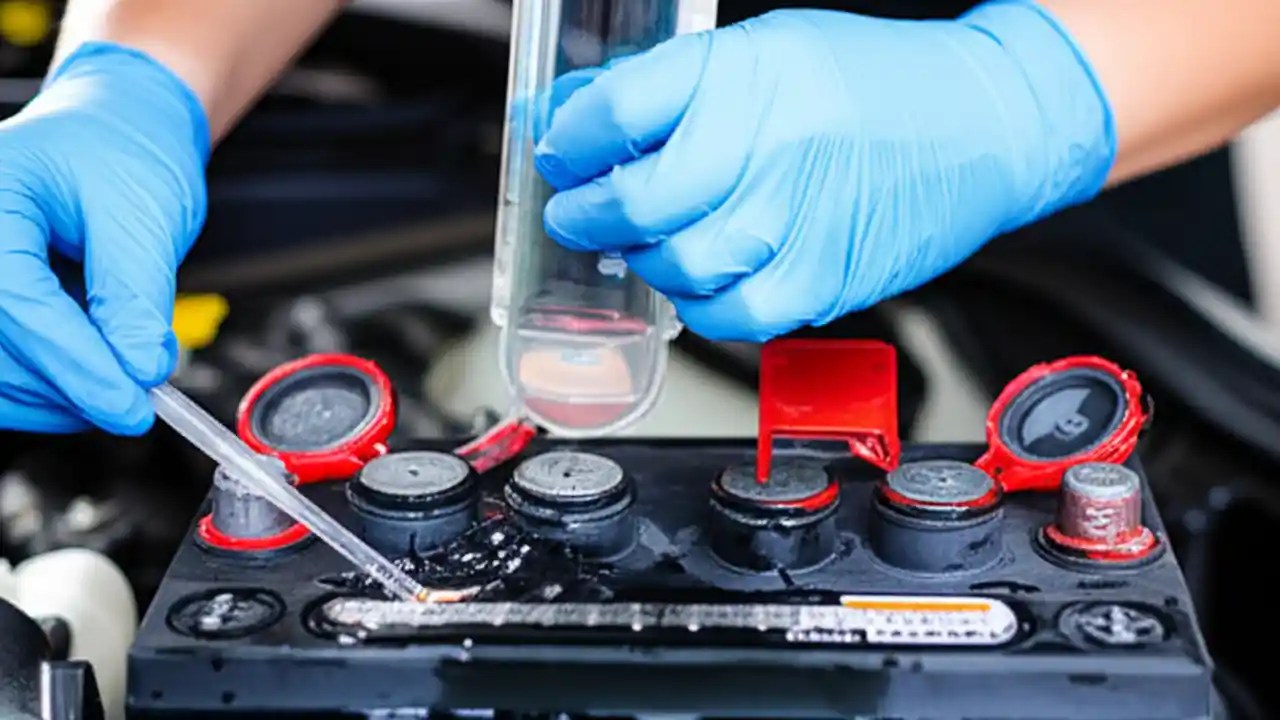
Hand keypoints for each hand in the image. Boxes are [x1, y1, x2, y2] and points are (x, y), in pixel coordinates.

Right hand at [0, 42, 208, 433]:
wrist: (116, 130)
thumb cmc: (123, 150)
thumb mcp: (142, 215)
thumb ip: (135, 296)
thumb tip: (139, 368)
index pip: (16, 302)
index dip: (75, 363)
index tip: (129, 404)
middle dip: (70, 385)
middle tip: (137, 403)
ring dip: (59, 395)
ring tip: (122, 383)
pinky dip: (46, 388)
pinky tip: (92, 378)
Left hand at [534, 0, 1115, 341]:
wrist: (986, 122)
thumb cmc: (877, 83)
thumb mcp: (767, 50)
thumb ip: (668, 86)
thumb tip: (570, 116)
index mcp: (748, 70)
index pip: (617, 110)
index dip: (568, 140)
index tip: (559, 153)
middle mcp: (769, 142)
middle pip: (636, 199)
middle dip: (585, 213)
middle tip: (577, 213)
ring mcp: (797, 217)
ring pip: (677, 265)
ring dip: (643, 260)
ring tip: (647, 242)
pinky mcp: (823, 278)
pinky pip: (730, 314)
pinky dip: (700, 303)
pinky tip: (702, 277)